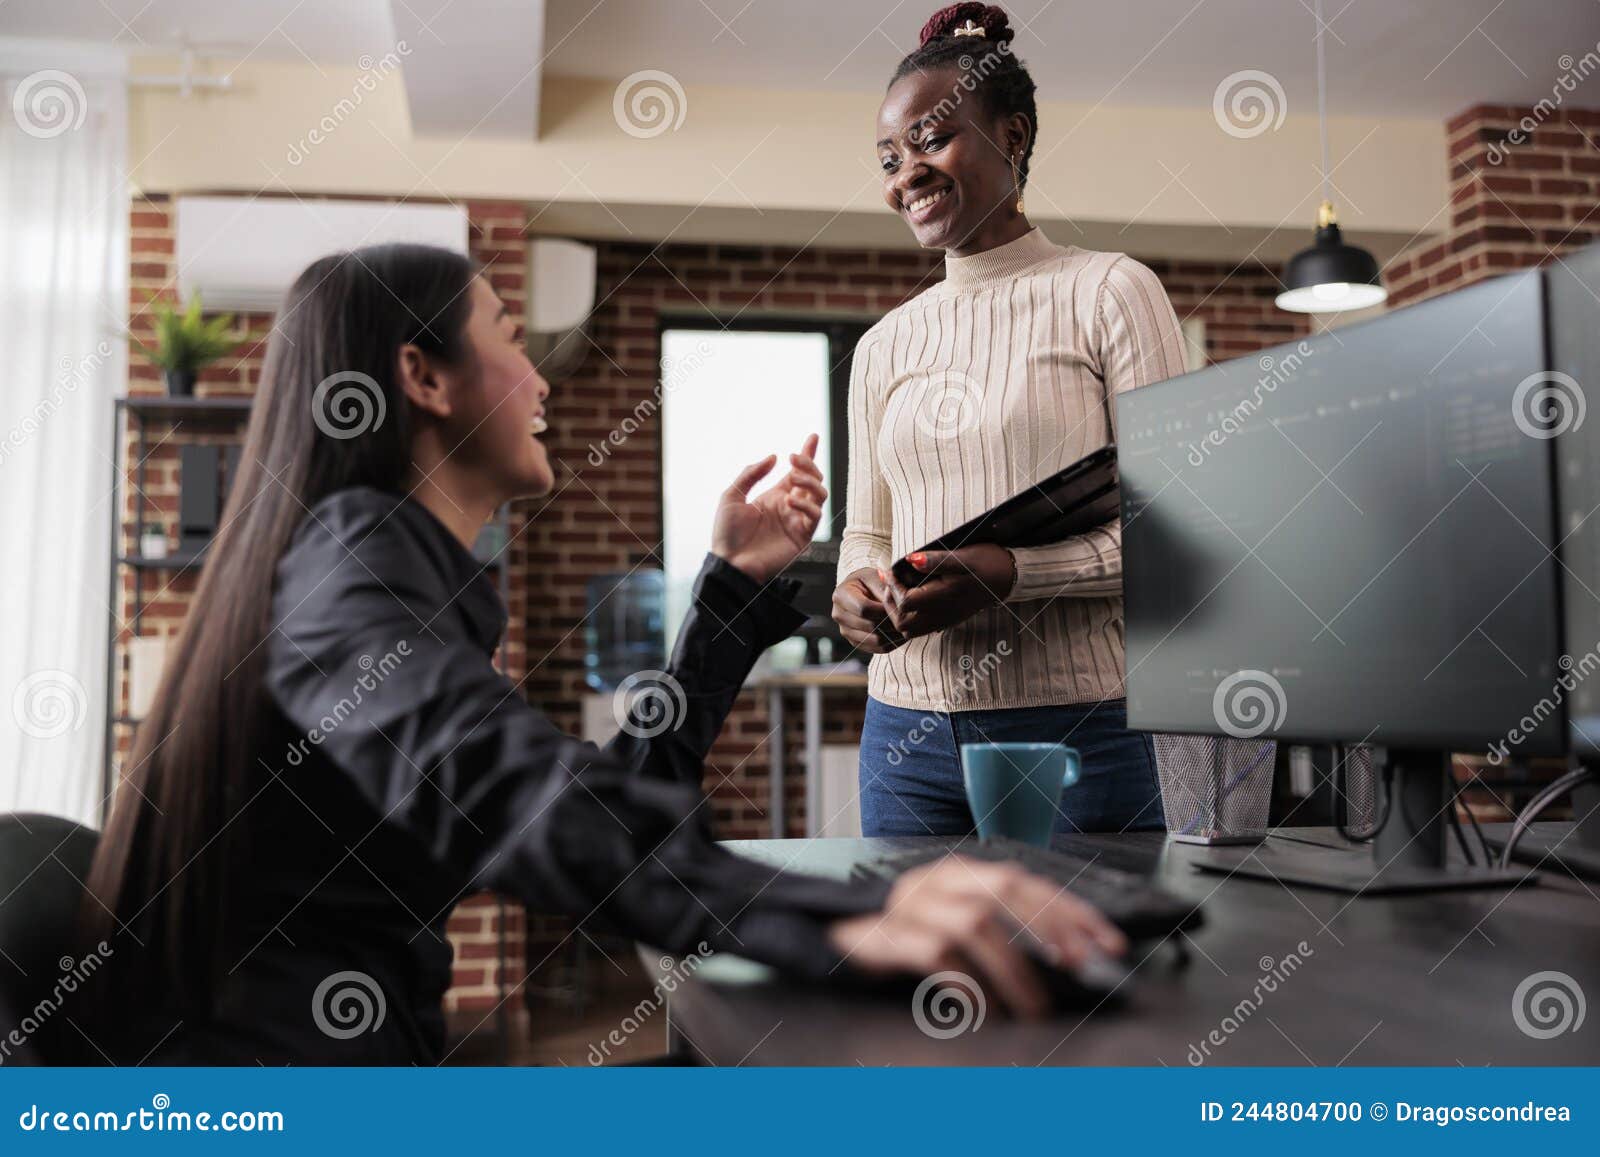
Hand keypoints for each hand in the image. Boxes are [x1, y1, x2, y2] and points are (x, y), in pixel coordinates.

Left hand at [712, 433, 827, 584]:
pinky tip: (790, 501)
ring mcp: (797, 521)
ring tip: (793, 479)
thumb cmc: (727, 533)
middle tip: (794, 458)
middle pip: (813, 480)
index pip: (797, 472)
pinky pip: (815, 516)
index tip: (813, 436)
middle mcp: (790, 506)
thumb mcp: (732, 495)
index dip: (808, 454)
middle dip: (808, 464)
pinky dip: (807, 506)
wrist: (729, 562)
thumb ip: (751, 474)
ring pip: (820, 495)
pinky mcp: (802, 537)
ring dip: (810, 482)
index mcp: (776, 495)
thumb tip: (773, 457)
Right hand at [827, 857, 1127, 1018]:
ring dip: (1014, 969)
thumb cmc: (904, 937)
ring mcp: (909, 905)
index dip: (1070, 909)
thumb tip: (1067, 956)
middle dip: (1049, 927)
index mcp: (959, 871)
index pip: (1025, 879)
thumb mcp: (951, 920)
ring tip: (1034, 1007)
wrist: (831, 939)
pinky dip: (968, 987)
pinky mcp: (886, 936)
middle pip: (1004, 889)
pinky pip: (937, 957)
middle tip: (1078, 965)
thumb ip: (998, 926)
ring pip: (975, 924)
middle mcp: (936, 879)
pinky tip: (987, 1013)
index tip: (1105, 942)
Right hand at [831, 568, 903, 654]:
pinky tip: (902, 634)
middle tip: (908, 619)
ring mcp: (845, 631)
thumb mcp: (876, 577)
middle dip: (891, 623)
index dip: (884, 610)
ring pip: (875, 640)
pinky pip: (877, 649)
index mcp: (840, 595)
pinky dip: (892, 643)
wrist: (863, 591)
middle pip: (870, 626)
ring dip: (894, 635)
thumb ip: (885, 588)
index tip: (899, 607)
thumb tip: (897, 600)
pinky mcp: (855, 642)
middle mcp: (838, 614)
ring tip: (907, 626)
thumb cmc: (870, 581)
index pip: (864, 608)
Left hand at [876, 545, 1014, 640]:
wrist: (1008, 577)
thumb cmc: (986, 562)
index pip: (905, 602)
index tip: (892, 570)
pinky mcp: (948, 621)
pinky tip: (911, 597)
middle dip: (890, 603)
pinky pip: (920, 629)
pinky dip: (908, 617)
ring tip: (898, 591)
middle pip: (902, 623)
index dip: (893, 586)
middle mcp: (943, 614)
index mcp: (945, 597)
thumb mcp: (962, 557)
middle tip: (891, 583)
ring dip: (897, 613)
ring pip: (909, 631)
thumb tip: (909, 559)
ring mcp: (945, 621)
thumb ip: (935, 561)